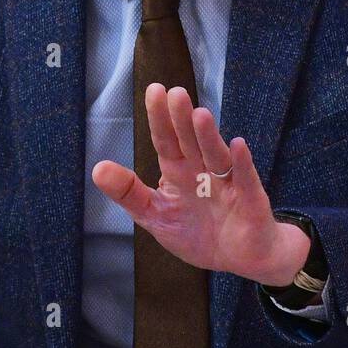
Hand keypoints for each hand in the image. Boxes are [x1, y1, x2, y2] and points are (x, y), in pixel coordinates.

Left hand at [92, 83, 310, 285]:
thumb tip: (98, 168)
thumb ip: (129, 193)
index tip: (155, 91)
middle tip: (175, 93)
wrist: (238, 256)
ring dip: (208, 136)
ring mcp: (227, 182)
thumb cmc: (197, 232)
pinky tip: (237, 146)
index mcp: (178, 170)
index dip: (160, 118)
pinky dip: (242, 163)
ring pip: (216, 155)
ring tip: (200, 115)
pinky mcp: (250, 198)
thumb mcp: (155, 215)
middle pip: (190, 140)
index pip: (166, 140)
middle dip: (182, 118)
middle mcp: (202, 169)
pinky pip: (245, 178)